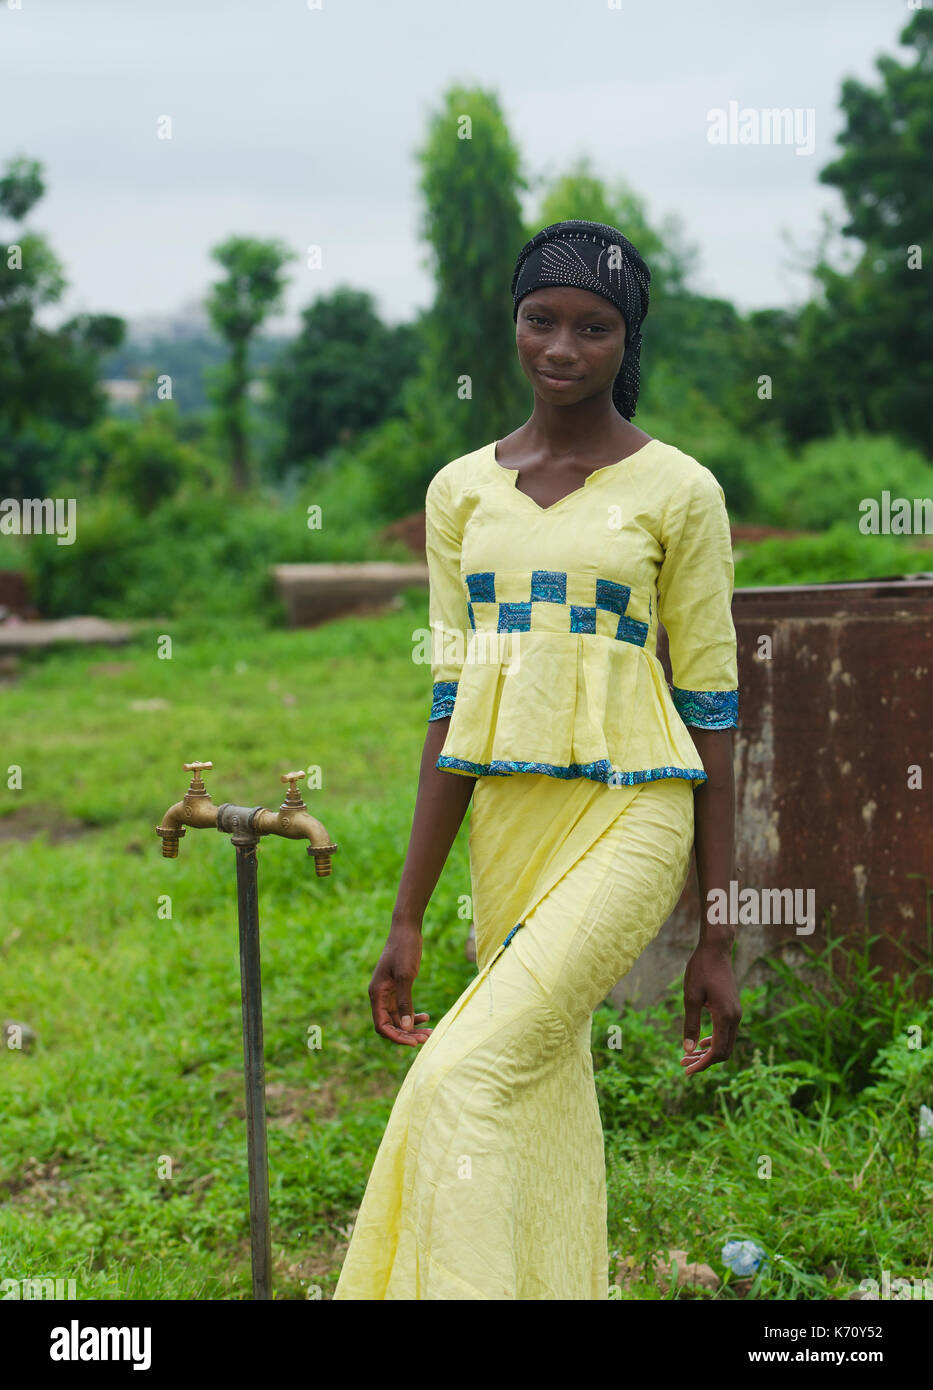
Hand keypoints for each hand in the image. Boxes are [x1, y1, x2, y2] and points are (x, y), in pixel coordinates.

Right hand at [368, 923, 432, 1047]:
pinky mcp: (397, 989)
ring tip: (430, 1033)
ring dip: (412, 1027)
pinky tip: (426, 1017)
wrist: (406, 930)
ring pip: (398, 1019)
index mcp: (376, 994)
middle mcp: (380, 996)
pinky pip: (403, 1009)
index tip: (413, 1042)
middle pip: (390, 1025)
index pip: (381, 1025)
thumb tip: (406, 1027)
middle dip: (407, 1034)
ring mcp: (388, 993)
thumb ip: (405, 1002)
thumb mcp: (406, 976)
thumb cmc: (404, 950)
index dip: (396, 1037)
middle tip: (427, 1039)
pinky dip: (413, 1015)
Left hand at [680, 939, 740, 1076]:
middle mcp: (735, 1017)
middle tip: (683, 1063)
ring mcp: (736, 1013)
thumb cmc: (700, 969)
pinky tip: (701, 1042)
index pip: (717, 1052)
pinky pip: (727, 1033)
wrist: (715, 949)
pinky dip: (714, 1041)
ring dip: (708, 1052)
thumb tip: (688, 1050)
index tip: (686, 1071)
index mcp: (725, 1016)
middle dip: (704, 1061)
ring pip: (726, 1043)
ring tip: (688, 1056)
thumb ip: (690, 1024)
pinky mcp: (733, 1008)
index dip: (702, 1065)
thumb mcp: (690, 997)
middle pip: (724, 1051)